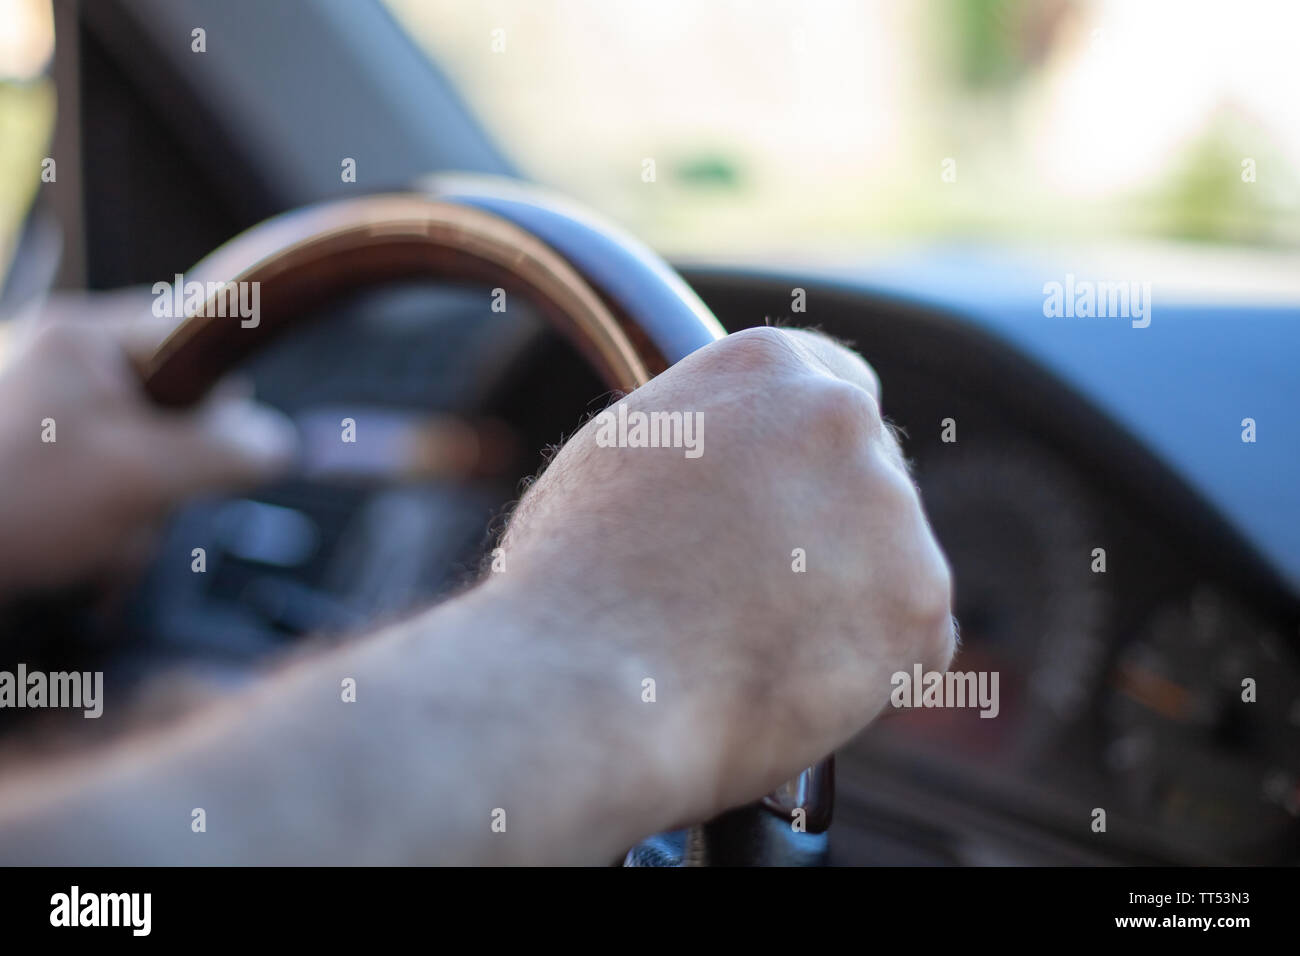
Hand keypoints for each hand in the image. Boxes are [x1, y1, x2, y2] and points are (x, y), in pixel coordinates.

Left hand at [0, 297, 297, 595]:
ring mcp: (37, 414)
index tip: (222, 444)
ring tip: (98, 537)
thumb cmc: (11, 503)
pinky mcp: (27, 463)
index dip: (223, 388)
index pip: (193, 332)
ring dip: (137, 508)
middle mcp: (56, 362)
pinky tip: (80, 550)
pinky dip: (104, 525)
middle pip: (171, 403)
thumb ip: (222, 453)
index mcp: (82, 338)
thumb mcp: (139, 477)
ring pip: (139, 454)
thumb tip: (276, 442)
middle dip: (173, 468)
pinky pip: (102, 487)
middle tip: (144, 504)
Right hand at [495, 326, 955, 820]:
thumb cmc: (575, 578)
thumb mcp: (624, 455)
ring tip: (751, 647)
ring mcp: (890, 507)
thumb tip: (728, 467)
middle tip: (767, 594)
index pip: (838, 386)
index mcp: (766, 366)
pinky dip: (866, 672)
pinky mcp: (919, 602)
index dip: (816, 454)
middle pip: (870, 479)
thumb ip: (704, 439)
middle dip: (835, 532)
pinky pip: (909, 642)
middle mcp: (840, 416)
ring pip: (891, 565)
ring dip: (846, 605)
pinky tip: (787, 680)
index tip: (799, 498)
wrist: (591, 677)